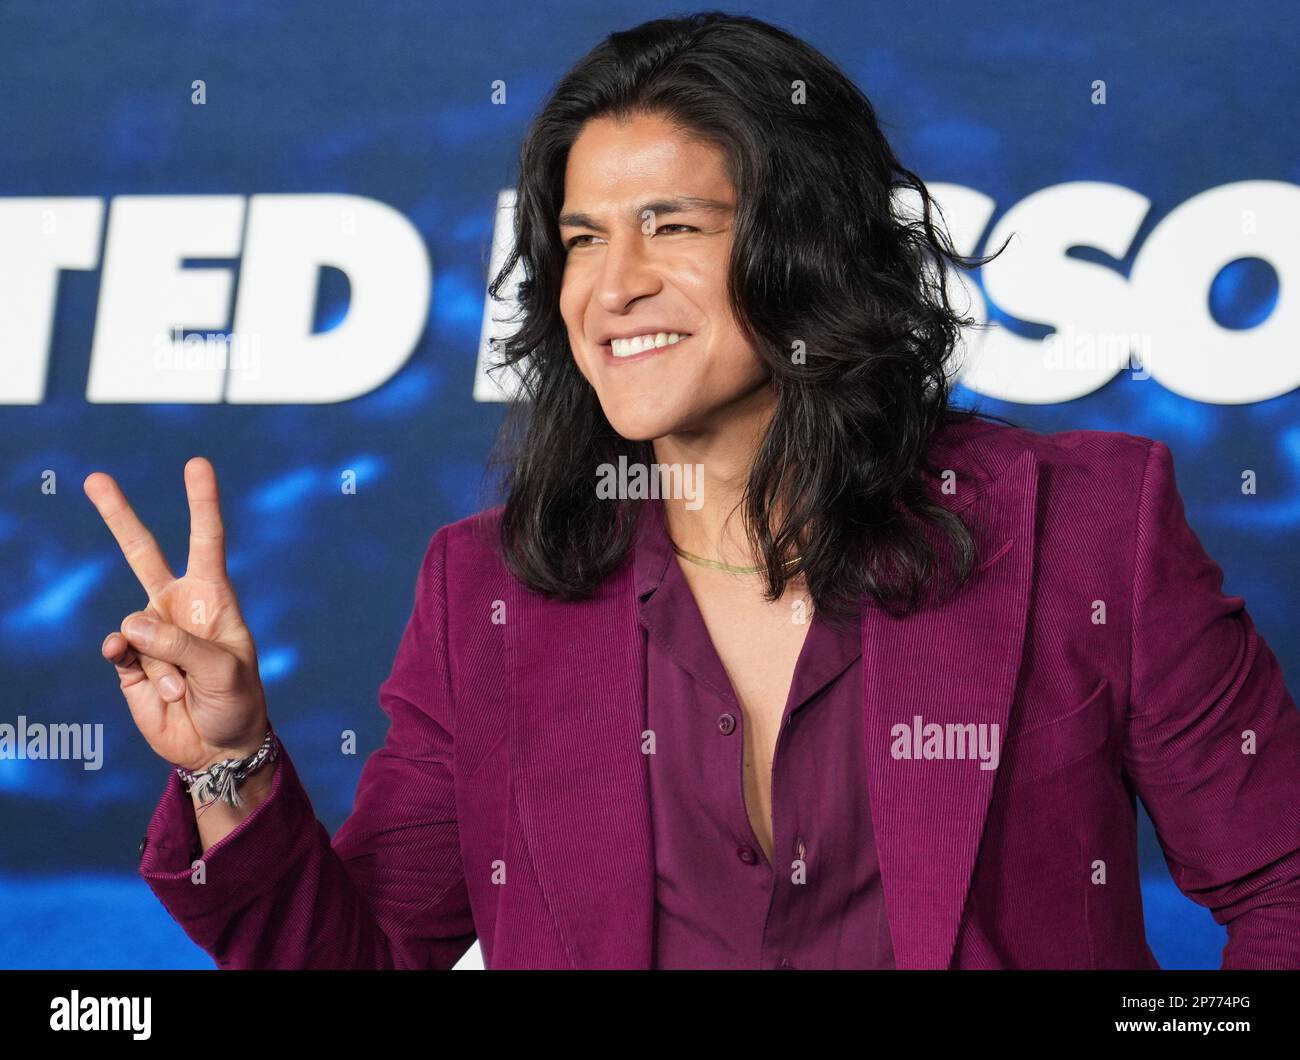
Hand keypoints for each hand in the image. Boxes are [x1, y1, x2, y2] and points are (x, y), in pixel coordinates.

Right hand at [84, 457, 268, 772]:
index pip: (206, 541)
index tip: (196, 464)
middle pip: (141, 553)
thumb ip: (180, 645)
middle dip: (117, 516)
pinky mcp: (129, 662)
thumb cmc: (236, 701)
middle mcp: (177, 607)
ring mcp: (150, 632)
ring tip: (186, 690)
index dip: (201, 502)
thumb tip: (128, 624)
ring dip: (162, 665)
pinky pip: (117, 650)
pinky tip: (148, 680)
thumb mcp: (224, 671)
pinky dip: (129, 664)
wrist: (218, 747)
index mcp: (213, 598)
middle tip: (94, 478)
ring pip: (136, 629)